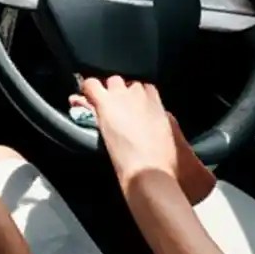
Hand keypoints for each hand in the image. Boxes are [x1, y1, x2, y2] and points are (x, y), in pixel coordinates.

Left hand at [70, 94, 216, 203]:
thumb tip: (162, 128)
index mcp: (159, 105)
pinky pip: (90, 85)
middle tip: (116, 112)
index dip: (137, 99)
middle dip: (122, 94)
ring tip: (99, 107)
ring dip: (106, 92)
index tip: (132, 110)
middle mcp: (142, 95)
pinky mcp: (105, 104)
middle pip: (129, 83)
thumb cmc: (165, 164)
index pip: (146, 89)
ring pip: (111, 81)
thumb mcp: (172, 141)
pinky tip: (82, 98)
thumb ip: (165, 128)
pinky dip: (85, 89)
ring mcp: (123, 97)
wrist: (151, 172)